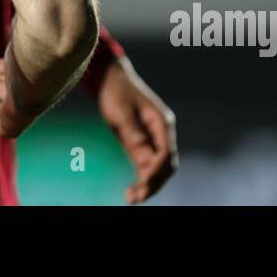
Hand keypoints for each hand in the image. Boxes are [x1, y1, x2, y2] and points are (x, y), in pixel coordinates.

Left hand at [97, 59, 177, 203]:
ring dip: (147, 184)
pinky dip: (141, 178)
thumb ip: (134, 135)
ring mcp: (152, 139)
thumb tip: (145, 161)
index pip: (166, 153)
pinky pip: (145, 165)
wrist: (110, 78)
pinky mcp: (141, 143)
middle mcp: (161, 133)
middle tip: (137, 196)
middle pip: (166, 165)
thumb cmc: (116, 92)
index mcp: (162, 122)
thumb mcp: (122, 112)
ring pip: (157, 168)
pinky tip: (131, 190)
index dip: (156, 170)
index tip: (143, 183)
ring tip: (131, 197)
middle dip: (154, 182)